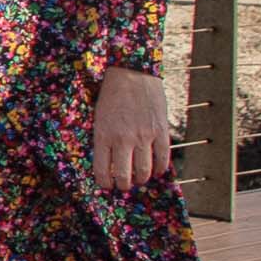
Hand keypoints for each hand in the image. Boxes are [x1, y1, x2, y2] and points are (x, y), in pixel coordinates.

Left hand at [91, 64, 174, 191]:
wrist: (132, 74)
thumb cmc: (111, 95)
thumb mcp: (98, 117)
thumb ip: (103, 139)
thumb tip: (107, 162)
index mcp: (103, 136)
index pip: (102, 171)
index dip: (104, 183)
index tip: (107, 185)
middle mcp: (123, 139)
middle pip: (124, 176)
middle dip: (123, 186)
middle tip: (124, 185)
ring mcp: (144, 136)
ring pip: (144, 171)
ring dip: (141, 179)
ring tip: (139, 179)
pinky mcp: (161, 131)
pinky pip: (163, 159)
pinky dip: (160, 169)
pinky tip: (157, 170)